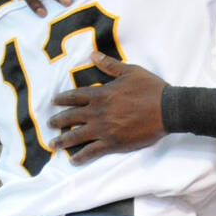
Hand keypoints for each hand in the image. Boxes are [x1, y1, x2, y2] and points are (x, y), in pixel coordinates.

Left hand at [48, 51, 166, 164]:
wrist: (166, 110)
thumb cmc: (150, 88)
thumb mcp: (130, 71)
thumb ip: (109, 65)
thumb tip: (93, 55)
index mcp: (101, 94)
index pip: (75, 97)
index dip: (62, 99)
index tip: (53, 102)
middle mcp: (98, 112)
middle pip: (71, 117)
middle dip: (58, 121)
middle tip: (49, 124)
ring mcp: (104, 129)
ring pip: (77, 136)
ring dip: (63, 141)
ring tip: (52, 144)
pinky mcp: (113, 143)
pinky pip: (92, 151)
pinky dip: (81, 156)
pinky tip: (73, 160)